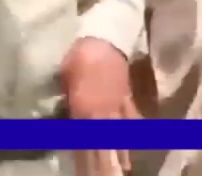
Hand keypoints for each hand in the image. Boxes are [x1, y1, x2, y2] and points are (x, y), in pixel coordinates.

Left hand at [62, 37, 137, 175]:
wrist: (105, 38)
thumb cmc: (79, 57)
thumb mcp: (65, 80)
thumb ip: (68, 101)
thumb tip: (68, 116)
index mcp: (83, 111)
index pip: (84, 144)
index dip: (85, 164)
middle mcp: (102, 114)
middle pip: (105, 146)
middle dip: (107, 167)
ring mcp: (117, 106)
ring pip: (119, 135)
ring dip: (121, 154)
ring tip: (126, 170)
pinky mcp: (126, 96)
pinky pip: (129, 117)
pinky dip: (132, 129)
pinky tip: (136, 140)